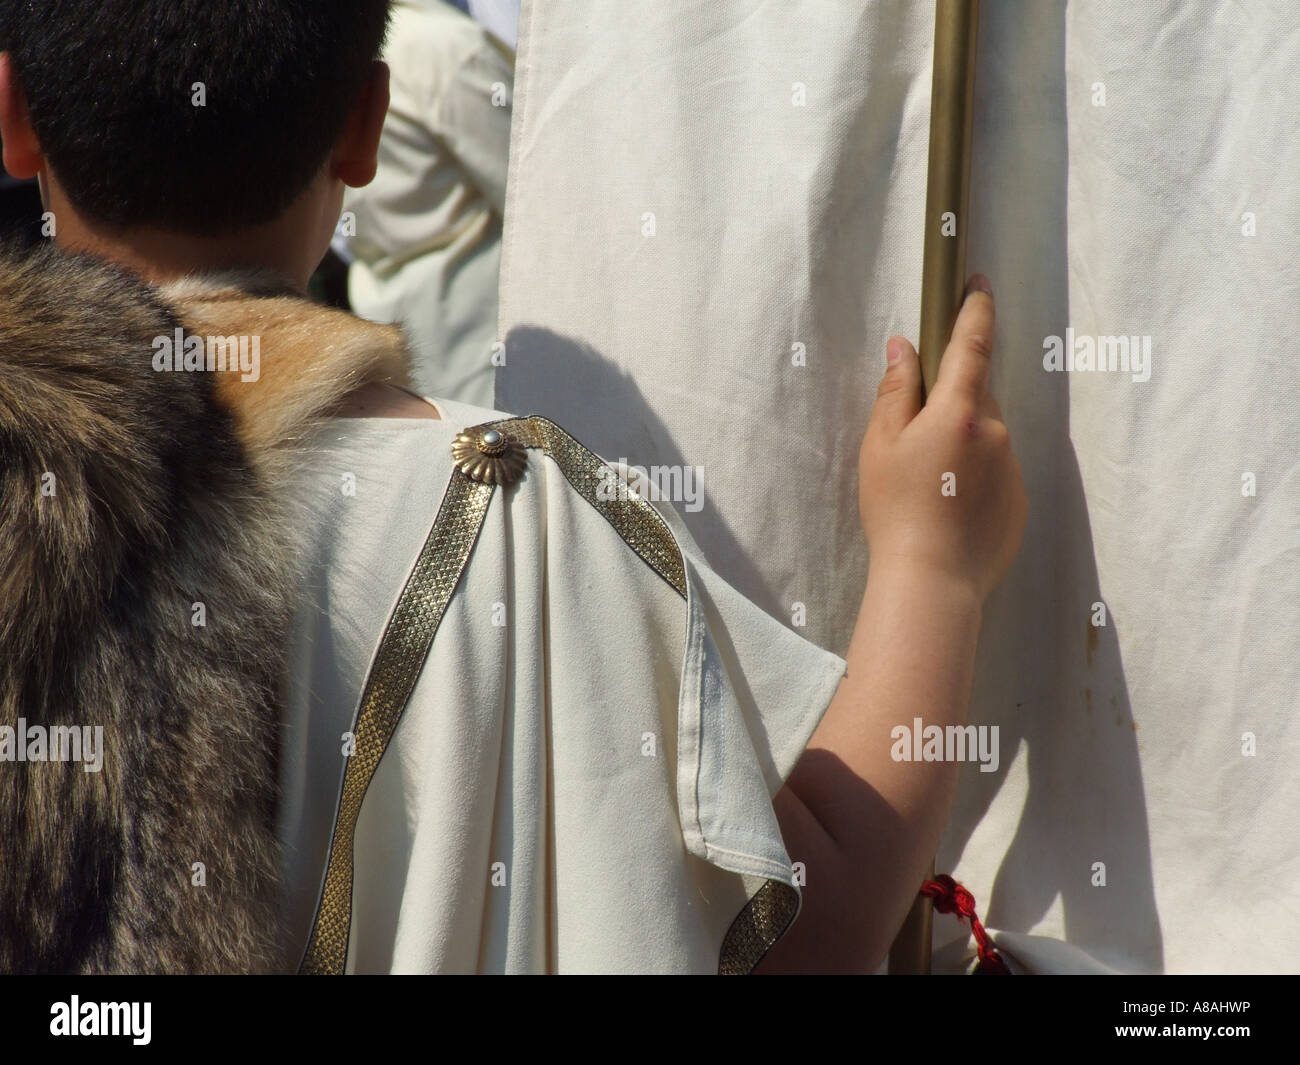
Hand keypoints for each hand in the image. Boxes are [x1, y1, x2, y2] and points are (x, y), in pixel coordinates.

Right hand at [858, 275, 1026, 601]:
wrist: (932, 581)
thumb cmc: (896, 511)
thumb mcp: (880, 445)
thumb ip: (895, 391)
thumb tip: (904, 349)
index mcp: (960, 410)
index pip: (973, 343)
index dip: (975, 309)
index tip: (977, 284)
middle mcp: (996, 431)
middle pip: (977, 395)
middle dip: (952, 400)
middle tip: (917, 432)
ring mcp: (1012, 467)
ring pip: (986, 435)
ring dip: (961, 444)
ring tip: (928, 485)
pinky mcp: (1019, 500)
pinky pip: (995, 472)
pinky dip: (974, 478)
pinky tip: (947, 506)